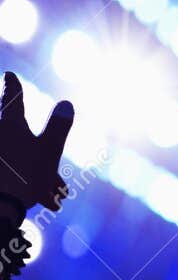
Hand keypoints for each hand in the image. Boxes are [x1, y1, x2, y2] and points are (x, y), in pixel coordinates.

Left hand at [0, 72, 72, 279]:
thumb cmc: (24, 175)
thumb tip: (67, 102)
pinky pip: (15, 179)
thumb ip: (58, 127)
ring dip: (42, 180)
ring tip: (56, 199)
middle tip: (54, 176)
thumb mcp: (49, 151)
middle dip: (43, 157)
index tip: (10, 75)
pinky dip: (33, 190)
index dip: (13, 87)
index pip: (12, 100)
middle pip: (20, 140)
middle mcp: (0, 138)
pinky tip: (47, 204)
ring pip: (22, 163)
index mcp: (11, 126)